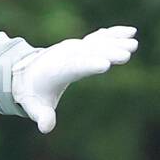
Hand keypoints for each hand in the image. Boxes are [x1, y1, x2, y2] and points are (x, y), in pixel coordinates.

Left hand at [13, 26, 137, 133]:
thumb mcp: (34, 106)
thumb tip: (45, 128)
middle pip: (89, 52)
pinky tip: (130, 32)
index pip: (73, 67)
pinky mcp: (81, 46)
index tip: (104, 65)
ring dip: (115, 42)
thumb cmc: (33, 93)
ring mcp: (74, 48)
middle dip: (107, 53)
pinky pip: (98, 38)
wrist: (26, 73)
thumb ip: (41, 115)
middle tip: (126, 56)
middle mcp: (66, 56)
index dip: (88, 65)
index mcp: (56, 70)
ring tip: (133, 46)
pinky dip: (113, 34)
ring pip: (96, 43)